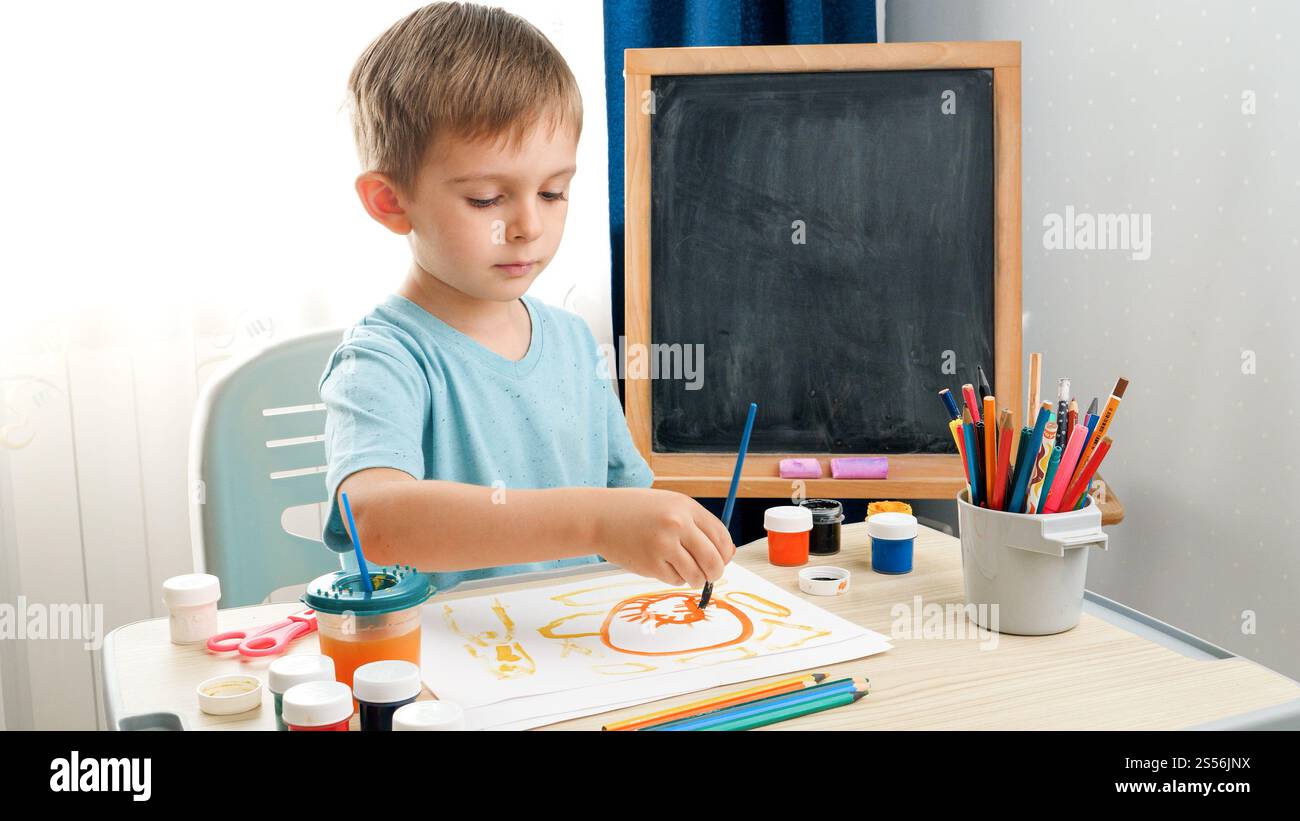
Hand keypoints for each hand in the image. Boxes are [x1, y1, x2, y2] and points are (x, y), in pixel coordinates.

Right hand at [593, 488, 735, 586]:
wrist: (599, 516)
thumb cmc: (637, 512)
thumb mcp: (671, 507)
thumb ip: (699, 526)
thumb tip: (729, 554)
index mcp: (686, 507)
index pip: (721, 537)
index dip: (725, 553)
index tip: (721, 559)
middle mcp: (677, 524)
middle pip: (713, 560)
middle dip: (716, 572)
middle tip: (710, 575)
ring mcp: (663, 545)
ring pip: (696, 575)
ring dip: (696, 579)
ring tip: (685, 572)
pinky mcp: (651, 565)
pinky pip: (675, 580)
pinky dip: (674, 578)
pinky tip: (662, 566)